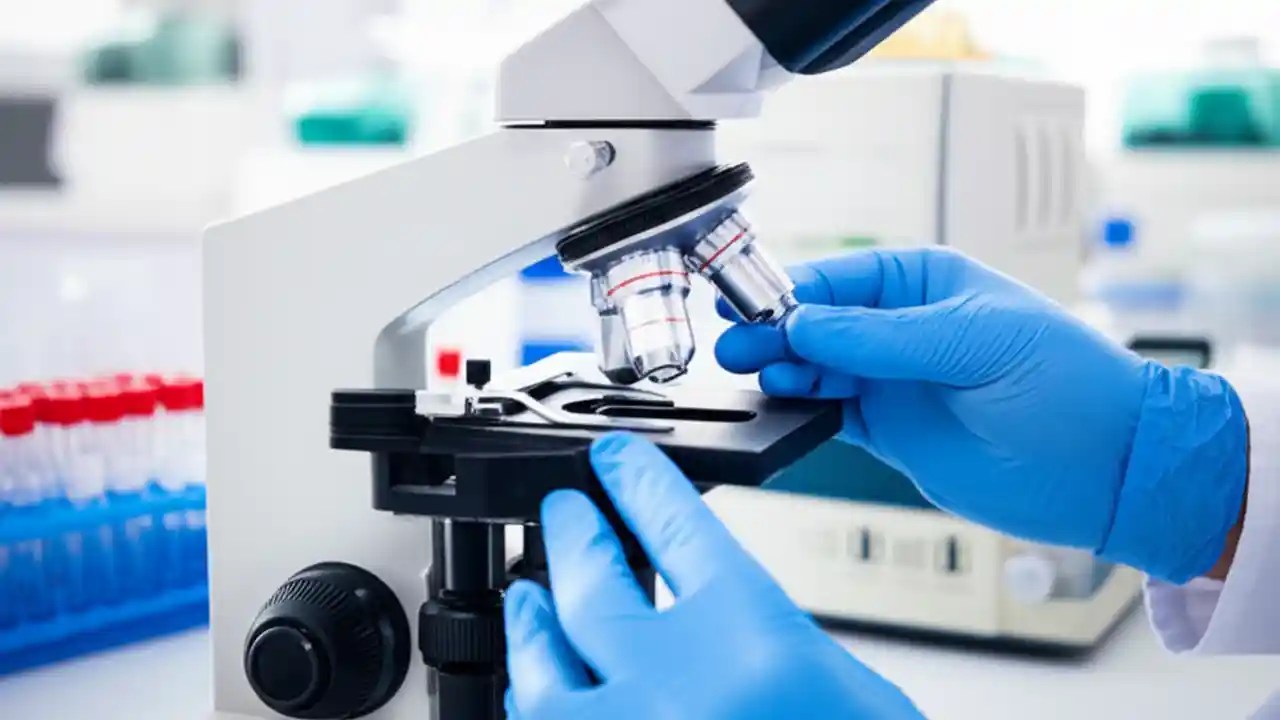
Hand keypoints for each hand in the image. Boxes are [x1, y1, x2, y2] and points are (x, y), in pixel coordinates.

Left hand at [503, 433, 924, 719]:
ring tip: (530, 591)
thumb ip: (768, 646)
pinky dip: (535, 701)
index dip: (639, 482)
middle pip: (594, 579)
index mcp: (753, 648)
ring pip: (540, 660)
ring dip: (533, 617)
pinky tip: (533, 686)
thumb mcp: (849, 696)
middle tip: (567, 509)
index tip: (617, 463)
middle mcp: (674, 691)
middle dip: (576, 533)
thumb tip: (710, 612)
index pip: (677, 527)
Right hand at [716, 248, 1248, 582]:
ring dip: (781, 368)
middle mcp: (903, 328)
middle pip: (818, 321)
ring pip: (816, 367)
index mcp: (928, 283)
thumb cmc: (1069, 384)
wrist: (1109, 469)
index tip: (755, 303)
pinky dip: (800, 408)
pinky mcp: (890, 430)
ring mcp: (894, 380)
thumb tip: (806, 324)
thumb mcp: (975, 343)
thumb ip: (883, 338)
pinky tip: (778, 402)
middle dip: (775, 329)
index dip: (795, 288)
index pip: (844, 277)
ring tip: (748, 372)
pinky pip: (829, 411)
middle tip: (736, 343)